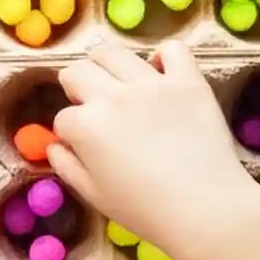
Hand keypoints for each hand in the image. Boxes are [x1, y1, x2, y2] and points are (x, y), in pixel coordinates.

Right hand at [48, 41, 259, 259]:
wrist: (205, 209)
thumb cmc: (145, 210)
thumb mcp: (94, 195)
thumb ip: (67, 166)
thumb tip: (55, 145)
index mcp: (87, 125)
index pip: (63, 117)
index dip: (70, 131)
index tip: (82, 143)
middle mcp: (113, 95)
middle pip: (78, 71)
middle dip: (77, 86)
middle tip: (91, 102)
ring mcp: (152, 83)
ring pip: (114, 53)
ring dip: (108, 66)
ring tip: (119, 82)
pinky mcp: (187, 80)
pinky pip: (172, 49)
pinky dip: (164, 57)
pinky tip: (162, 74)